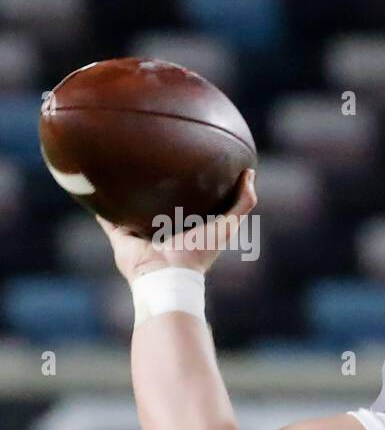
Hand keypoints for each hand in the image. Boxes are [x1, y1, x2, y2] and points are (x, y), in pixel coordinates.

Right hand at [100, 168, 256, 282]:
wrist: (167, 274)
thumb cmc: (199, 251)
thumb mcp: (228, 225)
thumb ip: (242, 202)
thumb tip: (250, 173)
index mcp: (186, 225)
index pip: (188, 200)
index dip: (188, 183)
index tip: (187, 158)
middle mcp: (162, 227)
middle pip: (156, 201)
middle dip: (153, 183)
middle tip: (148, 155)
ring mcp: (139, 231)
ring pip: (129, 206)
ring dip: (123, 191)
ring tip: (116, 164)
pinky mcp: (120, 234)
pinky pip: (104, 216)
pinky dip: (97, 203)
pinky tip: (90, 186)